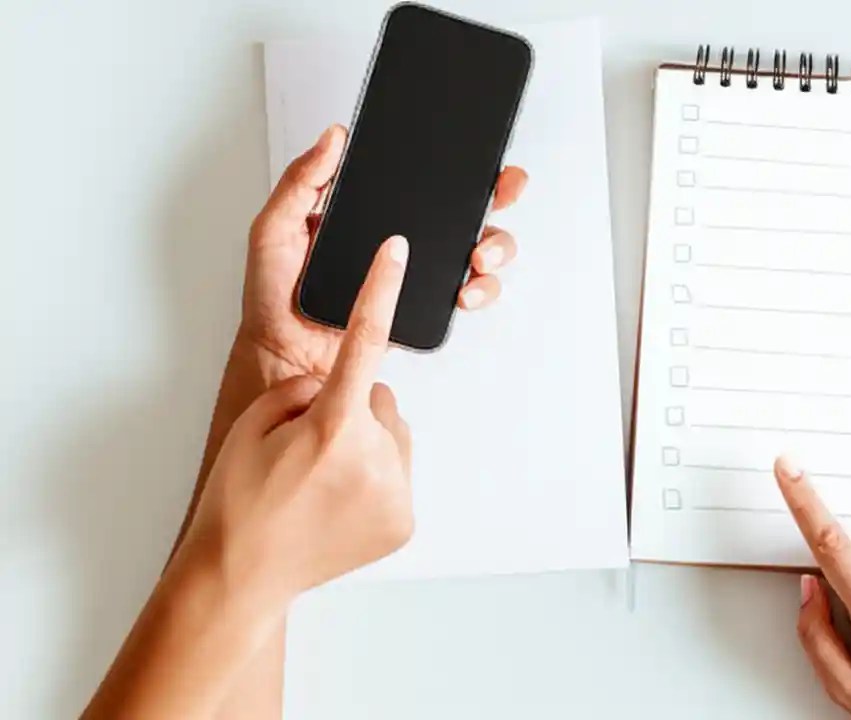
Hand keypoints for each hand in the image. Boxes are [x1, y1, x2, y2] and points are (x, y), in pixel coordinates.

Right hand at [180, 236, 414, 605]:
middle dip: (347, 409)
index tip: (397, 250)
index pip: (363, 341)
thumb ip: (303, 386)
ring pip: (391, 434)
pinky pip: (396, 471)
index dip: (379, 289)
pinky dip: (373, 478)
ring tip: (319, 480)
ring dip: (363, 443)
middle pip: (377, 398)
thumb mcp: (256, 422)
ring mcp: (395, 494)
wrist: (242, 574)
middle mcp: (375, 459)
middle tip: (306, 451)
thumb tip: (338, 382)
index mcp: (333, 426)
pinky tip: (337, 501)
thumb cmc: (239, 500)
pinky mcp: (404, 520)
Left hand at [241, 124, 526, 384]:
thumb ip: (300, 182)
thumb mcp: (274, 228)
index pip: (427, 178)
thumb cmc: (273, 296)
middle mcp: (405, 238)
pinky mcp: (426, 308)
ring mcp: (420, 274)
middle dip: (497, 200)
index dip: (464, 166)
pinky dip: (480, 291)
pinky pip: (468, 294)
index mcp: (374, 210)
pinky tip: (464, 292)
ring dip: (494, 248)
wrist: (285, 357)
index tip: (485, 160)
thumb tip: (334, 137)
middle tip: (499, 199)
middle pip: (469, 210)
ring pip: (480, 252)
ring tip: (477, 258)